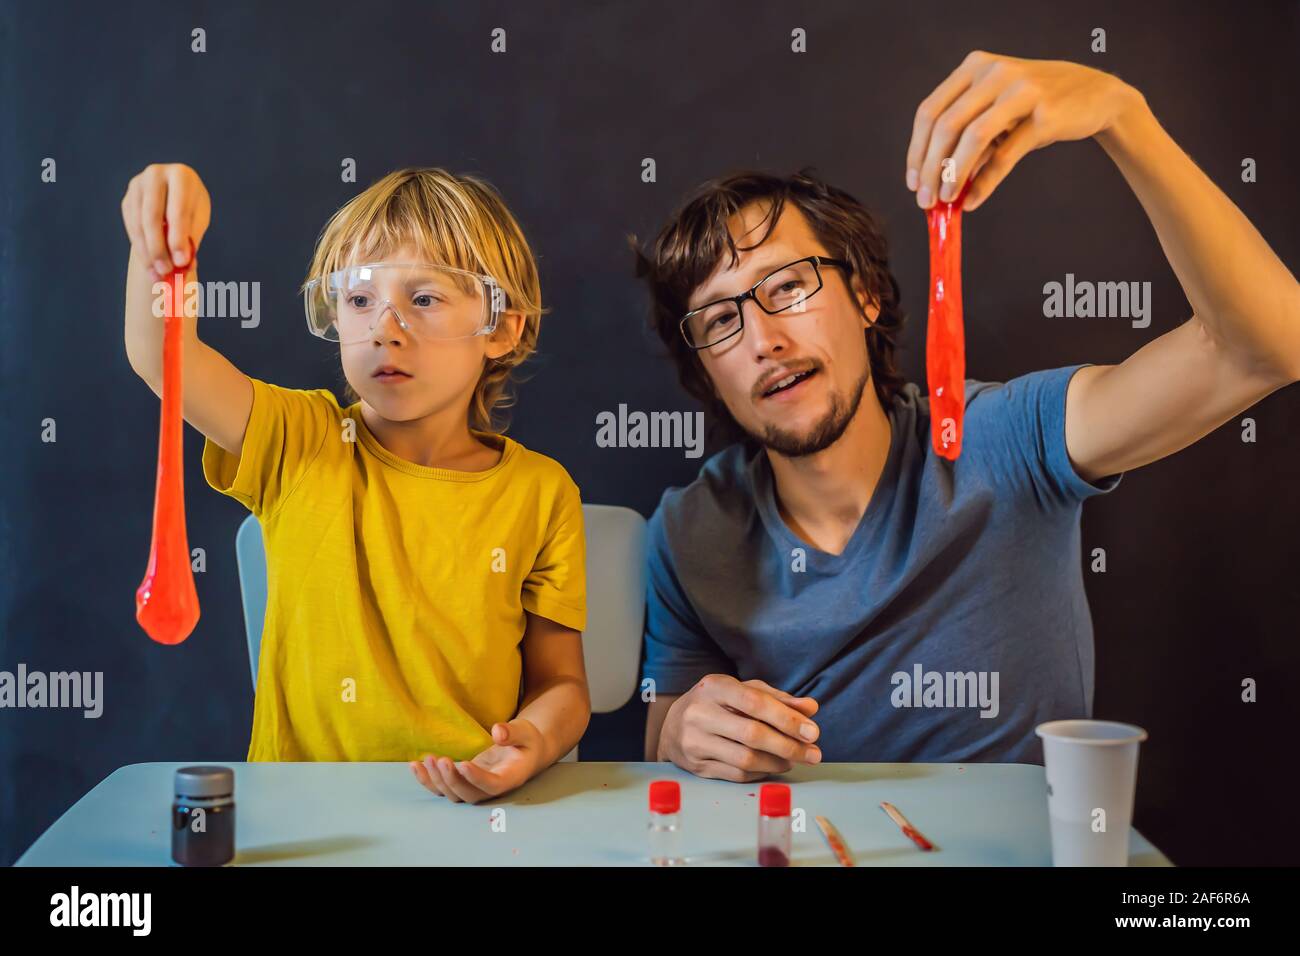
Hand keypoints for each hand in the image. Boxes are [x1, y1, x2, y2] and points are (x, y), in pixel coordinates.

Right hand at [120, 163, 210, 280]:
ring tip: (159, 276)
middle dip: (159, 249)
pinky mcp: (127, 199)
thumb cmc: (192, 208)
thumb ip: (191, 239)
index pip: (177, 211)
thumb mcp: (199, 219)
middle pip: (152, 217)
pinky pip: (131, 228)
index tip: (181, 263)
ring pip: (139, 225)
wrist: (173, 196)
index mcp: (181, 176)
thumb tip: (184, 265)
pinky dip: (141, 250)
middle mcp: (155, 175)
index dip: (178, 238)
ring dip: (148, 254)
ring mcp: (137, 186)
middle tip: (166, 272)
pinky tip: (150, 268)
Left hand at [410, 718, 544, 803]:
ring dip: (437, 780)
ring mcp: (476, 787)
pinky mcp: (463, 782)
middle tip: (441, 760)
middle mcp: (491, 788)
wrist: (524, 751)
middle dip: (451, 780)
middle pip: (469, 795)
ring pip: (453, 795)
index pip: (492, 785)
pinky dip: (427, 780)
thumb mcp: (526, 732)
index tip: (463, 764)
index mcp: (510, 778)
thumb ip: (513, 732)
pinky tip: (415, 765)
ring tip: (428, 760)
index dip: (476, 779)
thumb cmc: (526, 741)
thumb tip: (497, 732)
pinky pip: (443, 788)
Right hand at [658, 674, 820, 782]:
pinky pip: (736, 775)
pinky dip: (761, 773)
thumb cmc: (716, 703)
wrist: (672, 725)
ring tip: (795, 759)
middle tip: (813, 754)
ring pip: (746, 759)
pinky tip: (774, 767)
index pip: (754, 702)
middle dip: (788, 746)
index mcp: (714, 687)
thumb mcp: (742, 691)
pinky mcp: (696, 766)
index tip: (813, 732)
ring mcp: (695, 742)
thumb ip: (776, 698)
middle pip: (752, 734)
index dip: (786, 718)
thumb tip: (810, 708)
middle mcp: (700, 713)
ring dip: (778, 762)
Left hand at [906, 50, 1139, 211]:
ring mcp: (1020, 90)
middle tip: (925, 200)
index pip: (930, 111)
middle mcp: (994, 73)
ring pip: (972, 138)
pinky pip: (1005, 154)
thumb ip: (966, 139)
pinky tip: (973, 200)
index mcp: (975, 67)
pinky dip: (985, 182)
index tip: (913, 182)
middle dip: (930, 168)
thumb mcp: (996, 111)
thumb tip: (936, 181)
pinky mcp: (1044, 114)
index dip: (916, 150)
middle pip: (946, 126)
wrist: (1096, 94)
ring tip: (947, 200)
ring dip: (953, 175)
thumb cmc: (1036, 105)